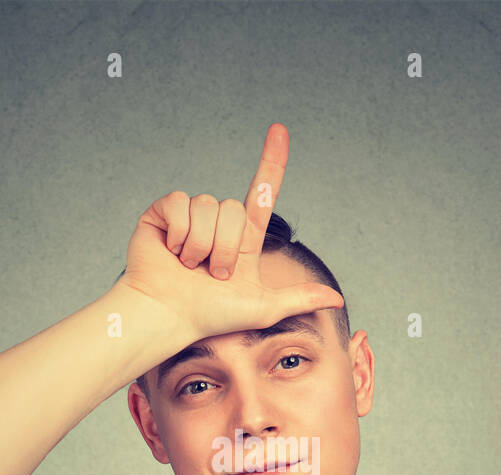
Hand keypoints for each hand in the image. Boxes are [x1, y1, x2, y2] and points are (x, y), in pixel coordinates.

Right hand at [115, 123, 344, 342]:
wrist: (169, 317)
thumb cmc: (211, 317)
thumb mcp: (263, 308)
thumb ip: (299, 298)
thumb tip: (337, 299)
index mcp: (242, 239)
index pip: (262, 193)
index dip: (272, 161)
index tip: (280, 130)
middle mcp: (216, 224)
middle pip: (233, 207)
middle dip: (224, 245)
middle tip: (211, 273)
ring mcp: (188, 218)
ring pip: (207, 205)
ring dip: (201, 243)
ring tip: (189, 266)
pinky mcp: (162, 214)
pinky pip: (179, 201)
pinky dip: (179, 231)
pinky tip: (171, 251)